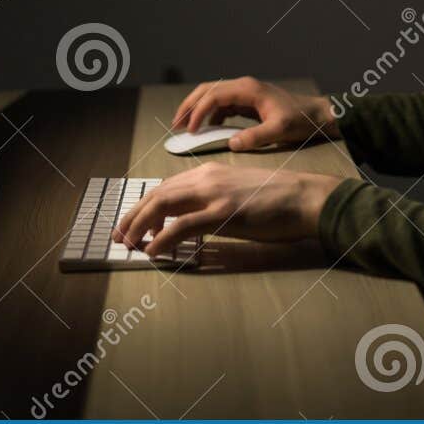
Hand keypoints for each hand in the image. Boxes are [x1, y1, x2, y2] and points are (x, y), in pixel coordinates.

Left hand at [112, 163, 342, 256]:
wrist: (304, 197)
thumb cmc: (277, 199)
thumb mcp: (238, 192)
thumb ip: (213, 201)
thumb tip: (193, 222)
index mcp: (209, 172)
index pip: (167, 187)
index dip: (144, 206)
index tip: (132, 224)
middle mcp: (206, 178)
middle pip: (157, 194)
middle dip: (133, 216)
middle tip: (119, 236)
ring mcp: (214, 193)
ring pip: (163, 205)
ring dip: (140, 226)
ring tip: (129, 244)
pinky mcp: (223, 212)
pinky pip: (183, 225)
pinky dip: (163, 238)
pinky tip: (154, 251)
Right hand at [172, 77, 338, 151]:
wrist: (317, 115)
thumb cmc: (301, 120)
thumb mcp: (279, 130)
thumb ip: (255, 137)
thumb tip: (232, 144)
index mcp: (248, 89)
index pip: (214, 95)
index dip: (198, 111)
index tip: (190, 129)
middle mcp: (243, 87)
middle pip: (207, 90)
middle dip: (189, 106)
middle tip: (176, 124)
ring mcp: (244, 93)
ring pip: (212, 96)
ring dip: (197, 110)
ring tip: (185, 128)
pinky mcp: (247, 102)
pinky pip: (222, 105)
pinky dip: (210, 115)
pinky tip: (206, 129)